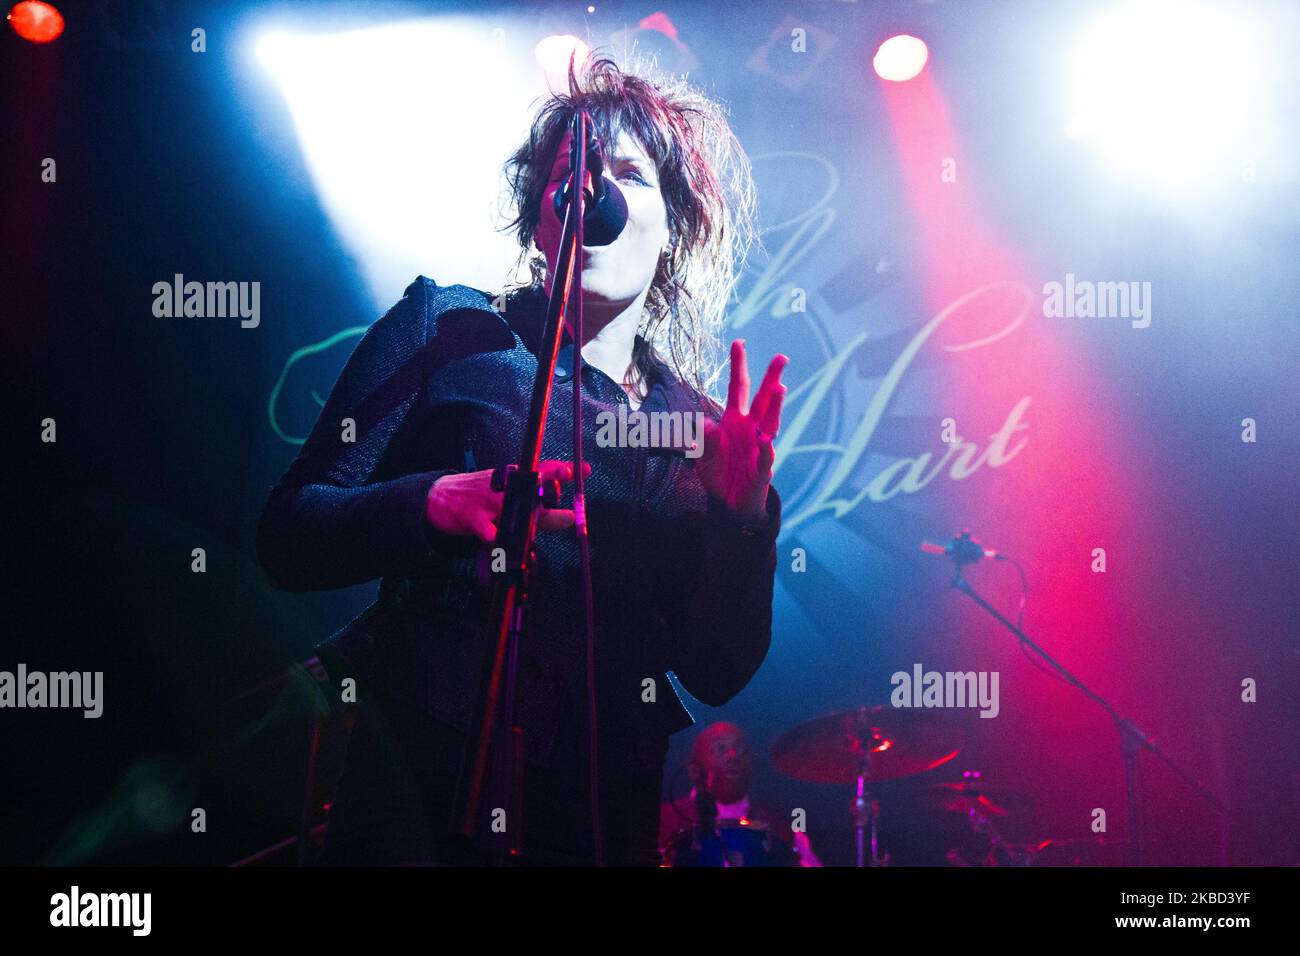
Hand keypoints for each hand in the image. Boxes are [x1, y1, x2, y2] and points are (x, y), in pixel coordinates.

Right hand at [425, 460, 590, 542]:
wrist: (438, 498)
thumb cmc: (480, 498)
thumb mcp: (507, 498)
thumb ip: (538, 511)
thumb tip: (568, 519)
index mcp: (512, 478)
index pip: (540, 470)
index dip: (561, 471)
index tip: (582, 470)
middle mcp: (502, 486)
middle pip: (530, 487)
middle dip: (549, 491)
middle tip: (568, 498)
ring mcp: (487, 501)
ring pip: (511, 506)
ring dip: (529, 515)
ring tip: (547, 519)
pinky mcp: (472, 518)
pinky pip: (488, 531)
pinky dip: (495, 538)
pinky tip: (503, 544)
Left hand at [695, 340, 787, 518]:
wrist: (728, 503)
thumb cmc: (718, 472)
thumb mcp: (702, 453)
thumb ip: (700, 436)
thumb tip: (694, 422)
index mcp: (735, 420)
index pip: (739, 388)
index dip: (739, 366)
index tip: (739, 342)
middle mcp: (751, 428)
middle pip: (764, 399)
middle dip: (771, 378)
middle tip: (781, 357)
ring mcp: (760, 448)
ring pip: (771, 423)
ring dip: (776, 406)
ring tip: (780, 388)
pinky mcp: (762, 469)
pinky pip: (765, 457)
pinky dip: (766, 450)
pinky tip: (765, 440)